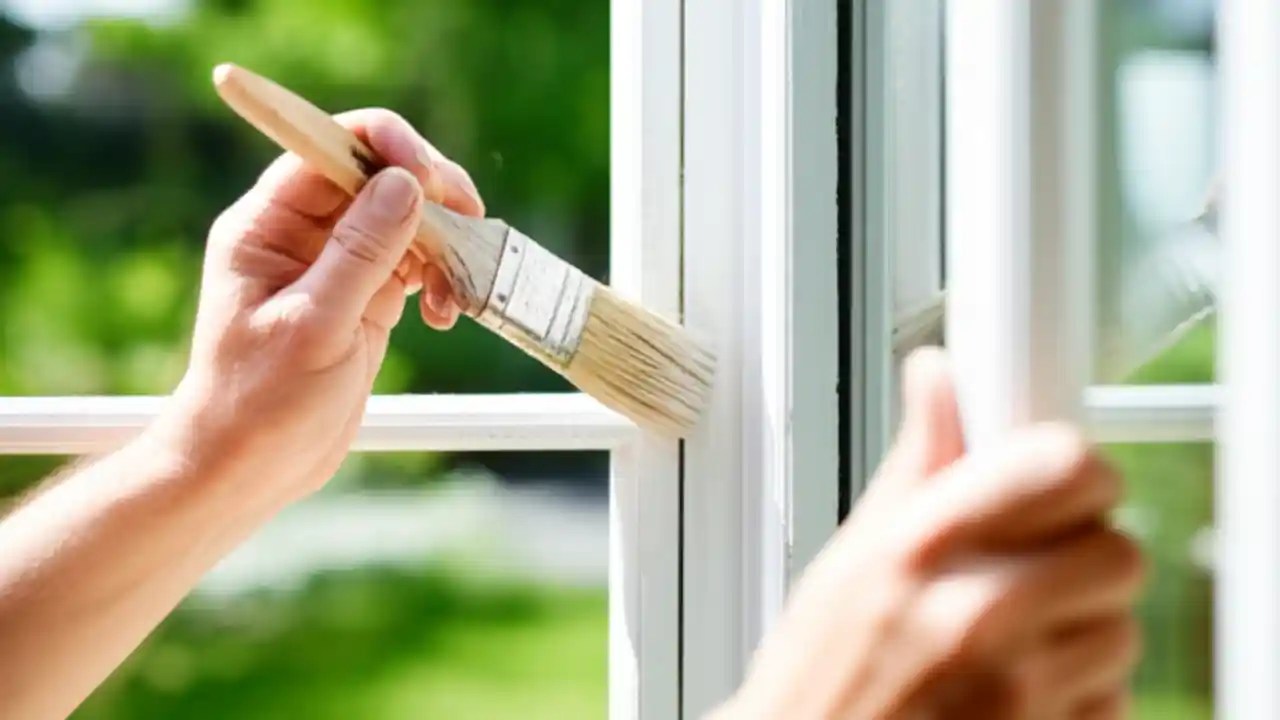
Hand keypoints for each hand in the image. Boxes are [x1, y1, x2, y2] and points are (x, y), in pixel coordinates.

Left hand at [170, 109, 483, 503]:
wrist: (251, 469)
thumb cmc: (259, 404)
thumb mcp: (315, 326)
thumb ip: (362, 253)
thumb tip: (408, 183)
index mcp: (267, 224)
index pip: (330, 147)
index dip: (388, 146)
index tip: (432, 178)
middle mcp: (301, 233)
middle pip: (378, 174)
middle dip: (431, 192)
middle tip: (468, 224)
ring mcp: (337, 263)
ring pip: (406, 217)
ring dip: (444, 242)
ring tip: (456, 290)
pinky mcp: (366, 297)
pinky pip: (416, 263)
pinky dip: (442, 279)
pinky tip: (446, 314)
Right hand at [718, 349, 1144, 718]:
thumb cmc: (818, 677)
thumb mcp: (848, 558)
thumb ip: (917, 465)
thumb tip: (937, 378)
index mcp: (920, 550)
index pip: (1065, 468)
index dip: (1079, 471)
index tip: (1065, 483)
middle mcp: (974, 615)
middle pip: (1117, 551)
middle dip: (1086, 557)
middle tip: (1038, 567)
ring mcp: (1015, 690)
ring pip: (1121, 630)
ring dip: (1084, 630)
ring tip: (1016, 638)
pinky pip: (1111, 700)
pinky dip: (1079, 693)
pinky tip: (1018, 688)